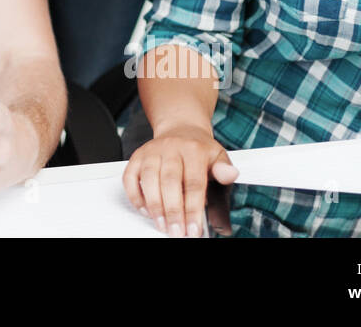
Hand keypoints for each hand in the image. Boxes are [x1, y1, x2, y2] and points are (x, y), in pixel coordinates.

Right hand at [122, 124, 237, 236]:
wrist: (181, 129)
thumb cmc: (200, 150)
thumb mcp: (218, 157)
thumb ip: (224, 170)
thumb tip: (230, 175)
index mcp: (194, 149)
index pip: (193, 182)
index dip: (193, 208)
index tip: (194, 230)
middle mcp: (170, 148)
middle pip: (170, 182)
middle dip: (173, 212)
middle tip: (177, 232)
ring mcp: (151, 151)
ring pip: (148, 180)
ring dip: (154, 207)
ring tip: (162, 225)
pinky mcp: (137, 156)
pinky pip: (129, 177)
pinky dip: (135, 196)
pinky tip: (145, 210)